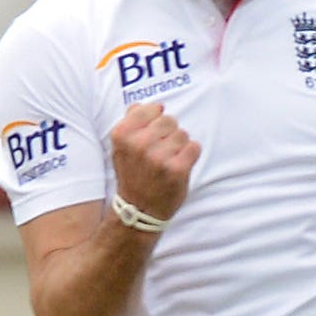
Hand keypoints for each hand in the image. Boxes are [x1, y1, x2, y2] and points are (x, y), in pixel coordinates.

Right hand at [109, 102, 200, 223]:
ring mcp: (158, 158)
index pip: (152, 109)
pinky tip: (178, 167)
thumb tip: (154, 106)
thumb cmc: (133, 173)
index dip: (156, 121)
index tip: (151, 136)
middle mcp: (138, 144)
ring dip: (179, 146)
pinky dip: (190, 156)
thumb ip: (132, 121)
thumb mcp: (121, 146)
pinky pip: (194, 147)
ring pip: (183, 134)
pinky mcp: (177, 170)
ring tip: (167, 161)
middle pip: (170, 120)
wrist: (138, 210)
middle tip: (160, 153)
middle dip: (169, 134)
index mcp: (122, 134)